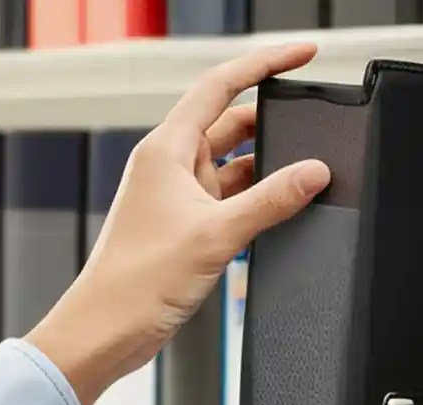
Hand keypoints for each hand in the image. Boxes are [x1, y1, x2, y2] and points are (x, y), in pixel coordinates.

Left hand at [26, 43, 330, 404]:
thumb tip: (314, 172)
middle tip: (316, 128)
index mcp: (166, 149)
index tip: (301, 55)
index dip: (264, 65)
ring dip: (268, 171)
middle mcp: (170, 165)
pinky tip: (281, 213)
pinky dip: (258, 202)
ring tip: (304, 180)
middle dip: (275, 125)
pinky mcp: (187, 225)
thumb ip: (272, 200)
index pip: (221, 86)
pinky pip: (233, 199)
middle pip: (233, 124)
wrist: (107, 330)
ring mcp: (179, 195)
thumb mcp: (217, 234)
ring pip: (236, 166)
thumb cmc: (137, 281)